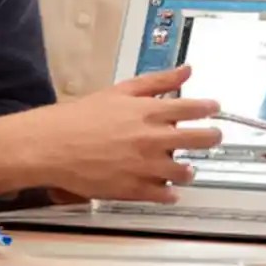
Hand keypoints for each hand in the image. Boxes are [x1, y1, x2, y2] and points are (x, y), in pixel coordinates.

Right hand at [28, 66, 221, 203]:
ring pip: (186, 172)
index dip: (209, 109)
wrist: (51, 146)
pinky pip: (165, 195)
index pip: (195, 109)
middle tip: (212, 138)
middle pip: (201, 140)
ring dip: (189, 169)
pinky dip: (170, 193)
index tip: (214, 109)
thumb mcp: (121, 91)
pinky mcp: (133, 189)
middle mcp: (154, 139)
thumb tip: (186, 70)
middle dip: (212, 138)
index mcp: (150, 112)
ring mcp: (146, 166)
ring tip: (184, 167)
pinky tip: (167, 189)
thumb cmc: (81, 117)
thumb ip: (158, 82)